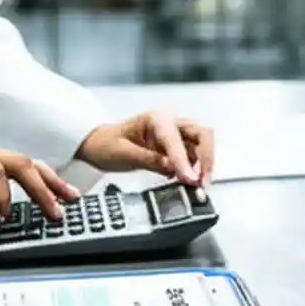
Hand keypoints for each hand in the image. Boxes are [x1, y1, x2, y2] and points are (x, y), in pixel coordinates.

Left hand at [76, 110, 214, 185]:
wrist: (98, 145)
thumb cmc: (107, 144)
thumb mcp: (123, 154)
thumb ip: (149, 160)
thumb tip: (172, 168)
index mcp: (156, 118)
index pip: (176, 140)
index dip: (184, 161)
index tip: (189, 179)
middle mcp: (170, 123)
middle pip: (202, 135)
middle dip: (207, 159)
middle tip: (203, 182)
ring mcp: (175, 135)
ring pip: (202, 146)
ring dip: (203, 166)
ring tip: (197, 187)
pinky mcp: (176, 148)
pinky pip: (193, 158)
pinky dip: (194, 171)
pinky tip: (187, 183)